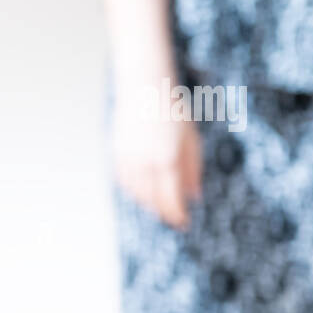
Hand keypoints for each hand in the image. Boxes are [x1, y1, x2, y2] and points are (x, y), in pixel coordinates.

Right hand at [112, 81, 202, 229]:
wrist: (145, 89)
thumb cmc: (174, 112)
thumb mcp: (191, 140)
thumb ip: (193, 170)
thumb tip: (195, 195)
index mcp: (167, 160)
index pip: (171, 198)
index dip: (177, 214)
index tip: (184, 223)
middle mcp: (145, 163)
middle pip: (152, 199)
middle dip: (163, 212)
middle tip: (173, 220)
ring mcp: (128, 159)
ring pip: (136, 192)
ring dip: (148, 204)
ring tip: (159, 208)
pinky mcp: (117, 153)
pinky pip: (124, 181)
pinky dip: (133, 191)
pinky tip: (142, 192)